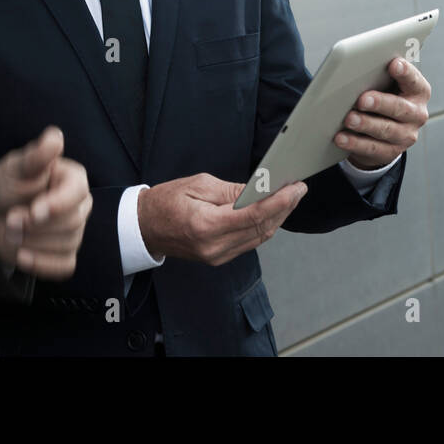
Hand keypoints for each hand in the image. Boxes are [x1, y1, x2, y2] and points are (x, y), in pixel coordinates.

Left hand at [0, 126, 91, 279]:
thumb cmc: (6, 185)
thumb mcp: (14, 168)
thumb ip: (35, 156)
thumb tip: (54, 136)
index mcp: (73, 178)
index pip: (77, 193)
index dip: (57, 204)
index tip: (33, 211)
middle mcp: (80, 204)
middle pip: (73, 222)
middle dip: (36, 226)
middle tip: (10, 219)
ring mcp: (74, 230)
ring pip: (67, 244)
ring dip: (32, 242)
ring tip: (10, 231)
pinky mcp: (64, 253)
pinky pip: (64, 266)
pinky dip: (41, 264)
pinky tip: (21, 255)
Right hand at [137, 173, 306, 265]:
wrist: (144, 228)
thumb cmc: (165, 202)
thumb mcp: (197, 185)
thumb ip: (231, 191)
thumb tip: (259, 190)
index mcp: (206, 226)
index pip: (253, 215)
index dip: (279, 201)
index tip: (295, 188)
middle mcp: (215, 247)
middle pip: (261, 228)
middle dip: (284, 207)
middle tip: (298, 188)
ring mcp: (218, 256)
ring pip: (259, 237)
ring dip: (278, 217)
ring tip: (291, 197)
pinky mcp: (220, 258)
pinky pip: (250, 242)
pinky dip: (265, 226)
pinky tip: (273, 211)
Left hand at [336, 57, 430, 169]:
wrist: (385, 129)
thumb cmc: (384, 95)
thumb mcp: (387, 83)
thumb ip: (380, 74)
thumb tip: (357, 67)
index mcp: (418, 91)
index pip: (414, 80)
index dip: (405, 72)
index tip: (393, 64)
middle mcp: (417, 114)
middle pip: (400, 108)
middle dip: (380, 103)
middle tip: (362, 99)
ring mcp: (406, 135)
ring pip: (386, 130)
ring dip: (366, 124)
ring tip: (349, 119)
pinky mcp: (391, 152)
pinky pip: (372, 148)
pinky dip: (355, 143)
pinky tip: (341, 137)